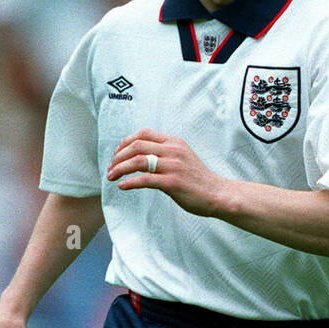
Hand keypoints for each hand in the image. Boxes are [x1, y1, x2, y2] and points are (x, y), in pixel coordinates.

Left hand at [107, 130, 227, 217]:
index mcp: (174, 143)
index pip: (143, 134)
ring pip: (138, 161)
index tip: (116, 154)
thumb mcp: (181, 158)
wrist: (218, 194)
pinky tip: (123, 186)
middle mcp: (173, 150)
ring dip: (120, 169)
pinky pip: (145, 180)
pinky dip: (130, 182)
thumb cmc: (198, 180)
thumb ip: (164, 154)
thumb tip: (139, 159)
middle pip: (136, 146)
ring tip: (112, 177)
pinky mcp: (173, 182)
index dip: (125, 142)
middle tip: (110, 169)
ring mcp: (173, 166)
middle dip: (118, 157)